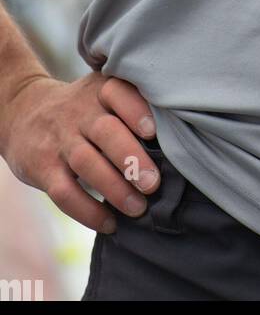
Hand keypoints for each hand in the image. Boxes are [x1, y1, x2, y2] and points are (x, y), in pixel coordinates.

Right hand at [1, 71, 160, 233]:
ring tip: (139, 208)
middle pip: (106, 132)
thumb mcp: (102, 94)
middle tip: (153, 183)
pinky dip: (88, 211)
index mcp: (100, 90)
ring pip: (86, 162)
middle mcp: (80, 112)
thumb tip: (180, 141)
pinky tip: (110, 223)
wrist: (23, 112)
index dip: (136, 110)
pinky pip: (64, 192)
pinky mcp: (43, 167)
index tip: (153, 132)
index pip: (118, 92)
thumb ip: (133, 107)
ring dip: (115, 189)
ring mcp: (60, 139)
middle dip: (131, 159)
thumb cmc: (83, 108)